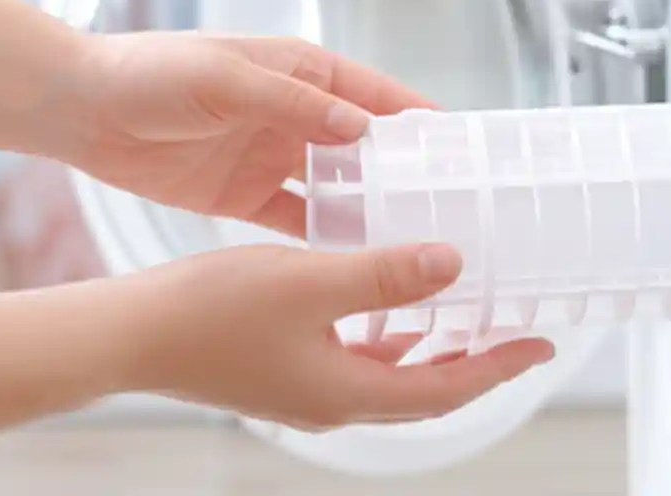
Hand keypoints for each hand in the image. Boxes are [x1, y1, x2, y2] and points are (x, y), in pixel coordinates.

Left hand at [62, 33, 433, 235]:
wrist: (80, 108)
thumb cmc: (151, 73)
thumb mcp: (224, 77)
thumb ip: (290, 103)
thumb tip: (358, 128)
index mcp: (299, 69)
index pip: (373, 94)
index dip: (416, 118)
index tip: (460, 148)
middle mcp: (295, 114)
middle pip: (365, 145)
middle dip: (404, 171)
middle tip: (450, 206)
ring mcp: (272, 156)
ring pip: (337, 187)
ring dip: (370, 209)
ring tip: (412, 240)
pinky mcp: (246, 195)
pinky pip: (298, 218)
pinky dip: (325, 236)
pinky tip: (353, 260)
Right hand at [108, 242, 554, 429]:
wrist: (129, 335)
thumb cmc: (211, 310)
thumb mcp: (310, 282)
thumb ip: (384, 275)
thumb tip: (452, 267)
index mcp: (348, 391)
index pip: (446, 388)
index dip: (498, 366)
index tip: (541, 345)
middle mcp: (332, 403)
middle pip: (424, 389)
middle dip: (472, 360)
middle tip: (511, 330)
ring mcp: (305, 391)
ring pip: (389, 375)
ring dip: (428, 347)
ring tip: (459, 310)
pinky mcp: (283, 372)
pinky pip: (353, 359)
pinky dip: (383, 336)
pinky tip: (380, 300)